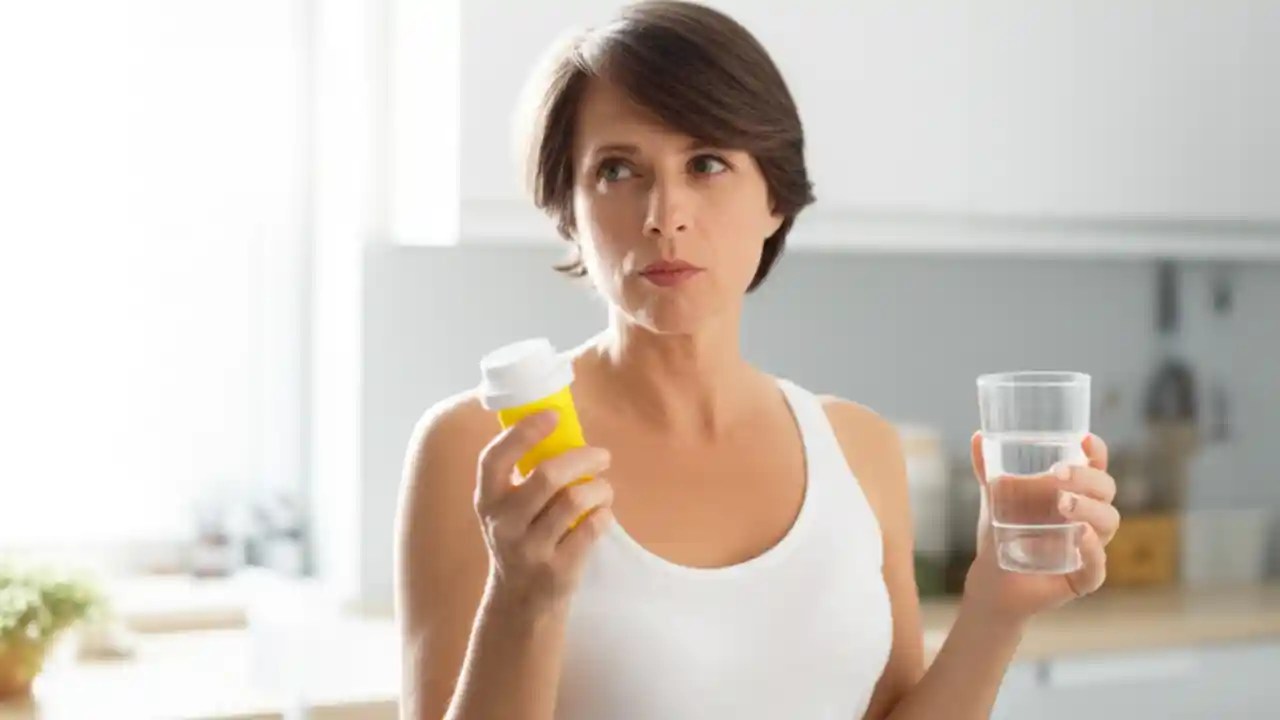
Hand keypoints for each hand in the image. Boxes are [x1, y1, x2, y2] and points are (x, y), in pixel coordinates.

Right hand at [473, 410, 614, 616]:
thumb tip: (562, 428)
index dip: (523, 432)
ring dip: (600, 487)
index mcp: (487, 501)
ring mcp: (529, 550)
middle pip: (548, 475)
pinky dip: (604, 515)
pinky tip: (603, 514)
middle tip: (602, 455)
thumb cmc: (521, 539)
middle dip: (584, 457)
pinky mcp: (557, 571)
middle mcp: (503, 525)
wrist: (519, 603)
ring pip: (575, 500)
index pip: (495, 459)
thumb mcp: (507, 510)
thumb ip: (523, 477)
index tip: (553, 415)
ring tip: (604, 488)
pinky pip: (591, 528)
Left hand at [962, 432, 1120, 623]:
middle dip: (1088, 479)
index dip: (1097, 453)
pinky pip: (1098, 567)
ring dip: (1089, 508)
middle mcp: (1088, 519)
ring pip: (1108, 523)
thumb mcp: (994, 500)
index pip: (1095, 469)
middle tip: (1058, 474)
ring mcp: (1089, 549)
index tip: (1085, 439)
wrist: (989, 583)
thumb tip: (978, 435)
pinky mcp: (1082, 578)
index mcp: (1073, 495)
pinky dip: (1093, 551)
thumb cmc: (1001, 536)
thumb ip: (988, 470)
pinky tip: (1081, 536)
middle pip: (1105, 492)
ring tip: (1062, 503)